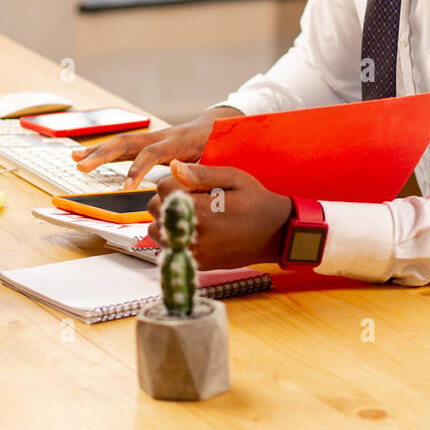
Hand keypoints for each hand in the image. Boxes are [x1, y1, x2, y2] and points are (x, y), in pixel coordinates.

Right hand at [71, 106, 243, 188]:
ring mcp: (153, 137)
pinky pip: (123, 146)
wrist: (219, 124)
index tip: (125, 188)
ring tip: (75, 158)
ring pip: (122, 142)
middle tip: (82, 167)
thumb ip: (202, 171)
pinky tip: (85, 157)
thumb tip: (185, 183)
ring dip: (98, 151)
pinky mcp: (148, 142)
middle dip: (104, 154)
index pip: (153, 153)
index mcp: (179, 143)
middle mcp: (162, 136)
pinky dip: (104, 152)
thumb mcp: (217, 159)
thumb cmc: (219, 147)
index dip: (138, 169)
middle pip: (129, 142)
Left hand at [148, 161, 291, 270]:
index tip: (191, 184)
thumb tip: (173, 166)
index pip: (163, 187)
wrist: (274, 233)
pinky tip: (193, 229)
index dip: (175, 181)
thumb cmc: (255, 202)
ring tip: (191, 214)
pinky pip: (167, 248)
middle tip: (192, 197)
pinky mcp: (195, 263)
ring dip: (167, 219)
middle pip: (154, 208)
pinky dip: (173, 237)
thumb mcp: (233, 177)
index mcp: (201, 209)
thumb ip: (201, 173)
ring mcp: (193, 252)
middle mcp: (193, 234)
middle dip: (168, 199)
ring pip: (156, 230)